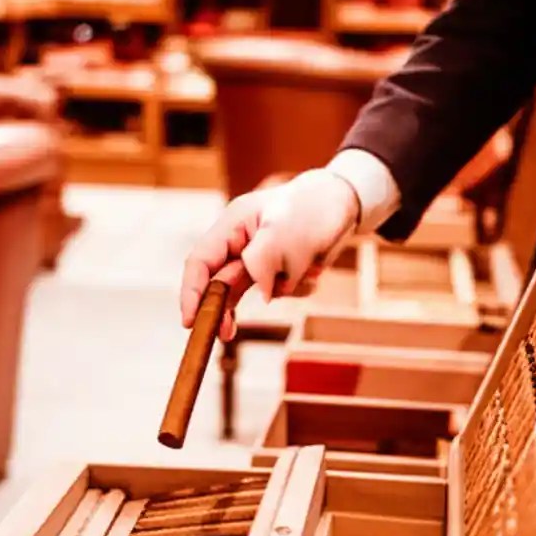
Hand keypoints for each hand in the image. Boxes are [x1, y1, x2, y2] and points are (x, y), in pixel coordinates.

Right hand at [181, 169, 359, 340]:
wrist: (346, 202)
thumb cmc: (313, 208)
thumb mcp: (285, 231)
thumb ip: (262, 261)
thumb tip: (261, 293)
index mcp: (232, 226)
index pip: (200, 262)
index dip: (191, 293)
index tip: (189, 323)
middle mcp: (240, 242)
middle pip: (219, 282)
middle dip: (226, 307)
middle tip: (228, 333)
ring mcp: (258, 256)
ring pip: (253, 289)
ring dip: (278, 291)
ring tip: (305, 274)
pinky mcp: (278, 267)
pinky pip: (279, 290)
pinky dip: (297, 287)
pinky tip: (314, 269)